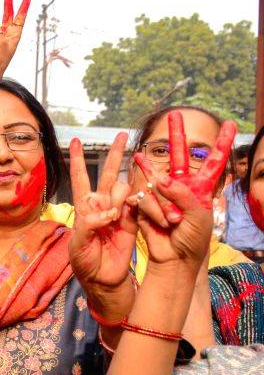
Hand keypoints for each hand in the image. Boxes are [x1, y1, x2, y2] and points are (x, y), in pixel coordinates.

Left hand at [68, 133, 136, 295]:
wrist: (104, 280)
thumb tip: (107, 212)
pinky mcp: (133, 221)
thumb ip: (88, 227)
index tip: (75, 141)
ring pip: (123, 187)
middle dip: (114, 154)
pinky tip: (135, 202)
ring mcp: (118, 212)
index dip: (77, 161)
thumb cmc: (85, 264)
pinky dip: (139, 199)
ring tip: (115, 217)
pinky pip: (138, 204)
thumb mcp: (78, 247)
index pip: (80, 180)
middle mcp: (101, 206)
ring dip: (123, 190)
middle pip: (106, 175)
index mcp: (84, 209)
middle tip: (122, 135)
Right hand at [134, 112, 236, 269]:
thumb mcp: (198, 217)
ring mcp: (161, 193)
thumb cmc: (192, 240)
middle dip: (176, 135)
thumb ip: (183, 195)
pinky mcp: (144, 202)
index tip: (230, 124)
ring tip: (173, 221)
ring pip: (157, 184)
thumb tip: (160, 179)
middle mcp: (180, 186)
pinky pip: (144, 198)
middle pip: (178, 156)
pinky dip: (153, 212)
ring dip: (165, 206)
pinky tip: (161, 224)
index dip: (221, 143)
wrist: (172, 259)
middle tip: (174, 115)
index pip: (213, 161)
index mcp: (201, 189)